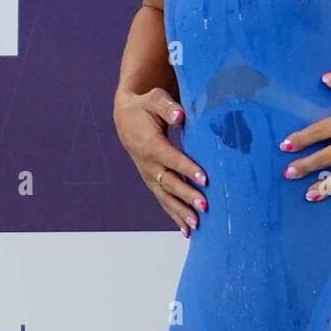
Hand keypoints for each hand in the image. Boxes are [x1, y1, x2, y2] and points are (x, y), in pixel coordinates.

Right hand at [113, 88, 207, 236]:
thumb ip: (167, 106)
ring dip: (181, 212)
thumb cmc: (145, 106)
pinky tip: (187, 231)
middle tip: (205, 206)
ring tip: (197, 225)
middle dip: (187, 196)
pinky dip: (174, 216)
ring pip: (166, 197)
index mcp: (150, 144)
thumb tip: (181, 114)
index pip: (170, 158)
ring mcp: (149, 175)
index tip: (204, 178)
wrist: (125, 117)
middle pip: (169, 183)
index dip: (187, 168)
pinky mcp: (152, 182)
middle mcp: (148, 164)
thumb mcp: (154, 99)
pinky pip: (164, 201)